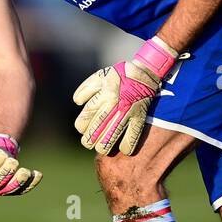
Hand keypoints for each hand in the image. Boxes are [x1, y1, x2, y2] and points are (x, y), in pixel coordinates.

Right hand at [0, 133, 41, 195]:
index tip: (2, 153)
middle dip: (6, 172)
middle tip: (13, 161)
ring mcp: (2, 190)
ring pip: (12, 188)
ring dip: (19, 180)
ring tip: (25, 171)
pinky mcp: (14, 190)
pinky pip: (24, 188)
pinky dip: (32, 182)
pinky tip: (38, 174)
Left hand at [73, 36, 177, 154]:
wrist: (144, 73)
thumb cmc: (119, 76)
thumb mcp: (99, 76)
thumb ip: (85, 89)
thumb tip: (77, 103)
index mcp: (103, 94)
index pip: (86, 117)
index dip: (82, 126)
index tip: (82, 129)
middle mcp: (114, 104)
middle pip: (96, 130)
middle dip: (89, 140)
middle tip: (88, 143)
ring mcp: (127, 112)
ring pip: (111, 137)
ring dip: (104, 146)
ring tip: (101, 148)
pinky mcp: (139, 117)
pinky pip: (132, 137)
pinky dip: (126, 146)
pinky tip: (122, 149)